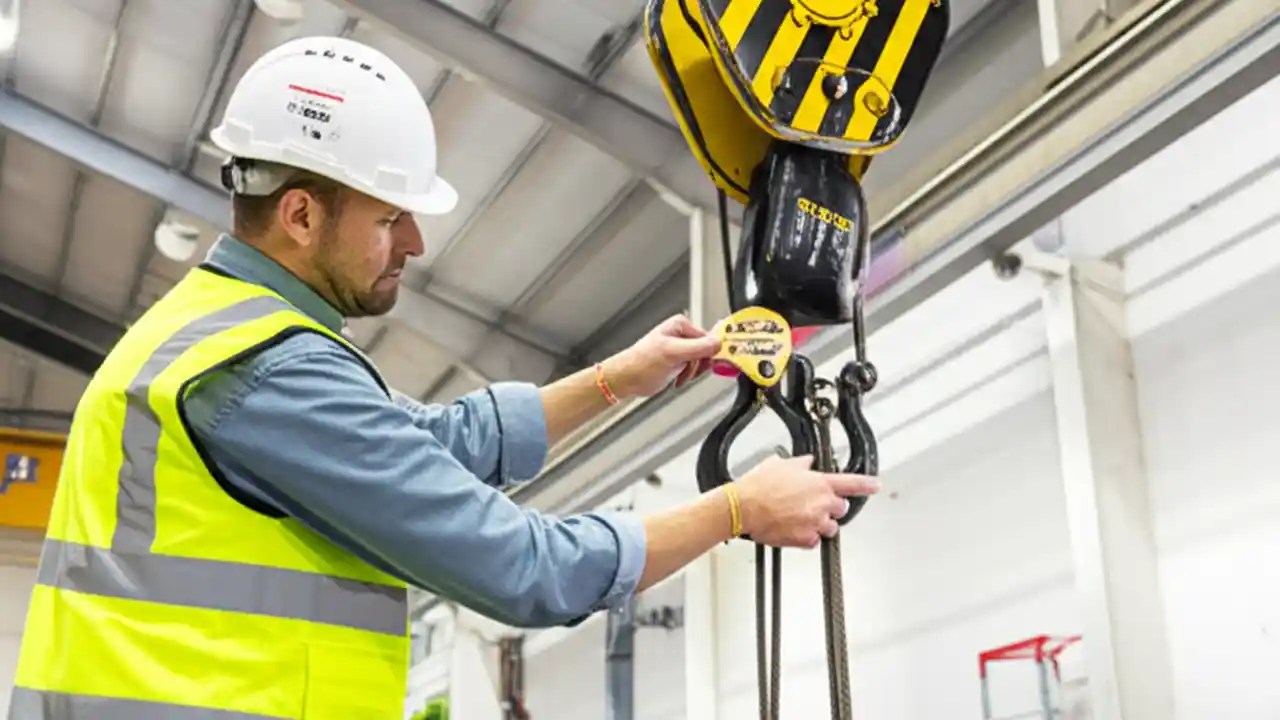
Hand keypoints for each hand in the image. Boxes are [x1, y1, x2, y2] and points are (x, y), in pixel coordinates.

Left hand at [604, 314, 721, 397]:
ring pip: (702, 361)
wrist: (627, 379)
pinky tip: (679, 380)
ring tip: (681, 376)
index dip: (711, 352)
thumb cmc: (640, 363)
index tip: (712, 363)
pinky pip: (695, 369)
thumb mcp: (672, 353)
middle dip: (699, 365)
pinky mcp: (679, 362)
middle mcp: (682, 335)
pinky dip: (689, 376)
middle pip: (707, 350)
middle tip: (690, 371)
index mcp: (681, 325)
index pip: (708, 337)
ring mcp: (681, 349)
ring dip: (693, 373)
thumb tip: (718, 343)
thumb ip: (697, 347)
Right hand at [733, 455, 880, 547]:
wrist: (744, 508)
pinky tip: (793, 528)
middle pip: (841, 509)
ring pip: (830, 528)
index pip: (852, 483)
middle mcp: (821, 504)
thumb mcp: (781, 464)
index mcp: (819, 484)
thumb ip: (801, 464)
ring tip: (802, 518)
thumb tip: (807, 462)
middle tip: (814, 504)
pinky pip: (814, 541)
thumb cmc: (759, 486)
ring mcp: (814, 524)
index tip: (875, 486)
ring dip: (821, 524)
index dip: (867, 484)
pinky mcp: (804, 540)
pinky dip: (808, 537)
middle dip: (831, 507)